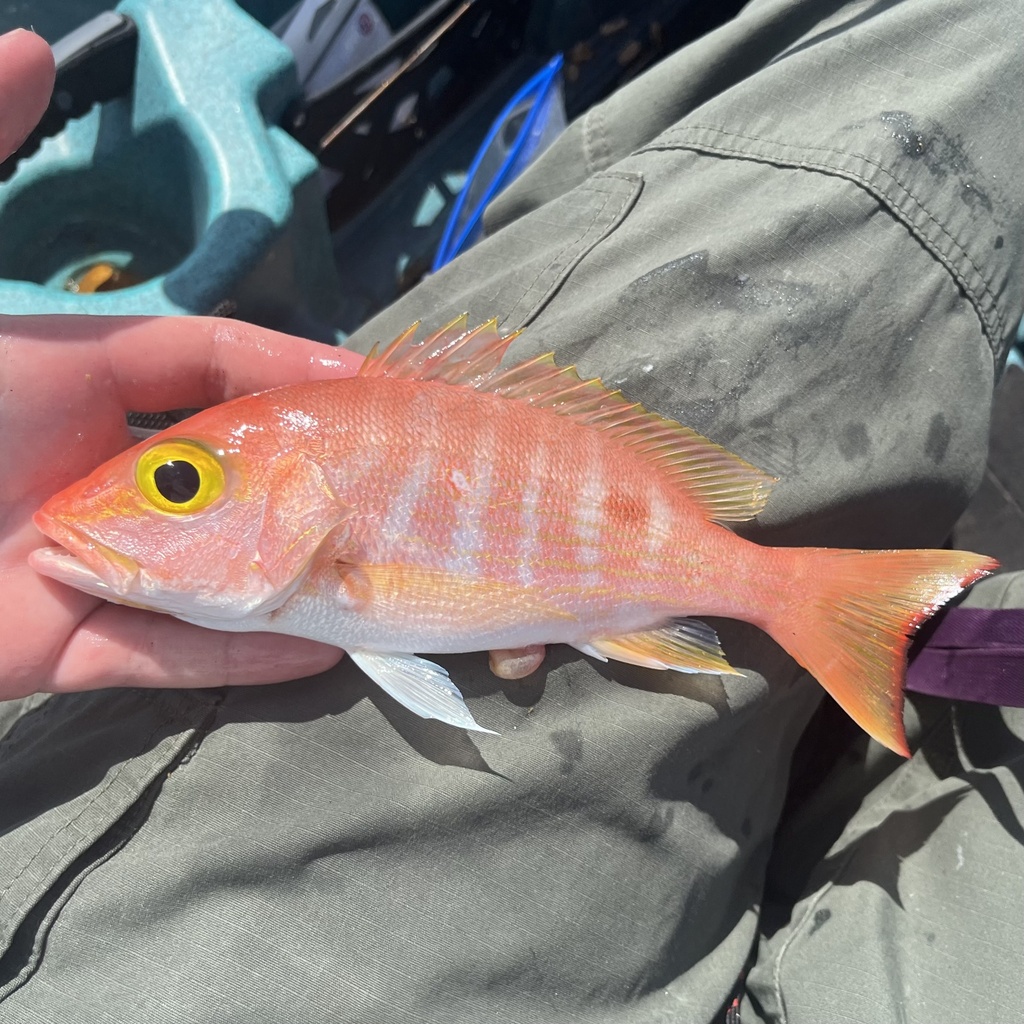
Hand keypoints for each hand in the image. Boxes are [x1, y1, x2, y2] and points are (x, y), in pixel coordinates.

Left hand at [0, 29, 543, 701]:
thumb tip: (32, 40)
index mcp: (81, 384)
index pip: (211, 365)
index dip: (289, 367)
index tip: (369, 380)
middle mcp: (100, 473)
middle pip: (230, 477)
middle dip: (312, 479)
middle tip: (401, 482)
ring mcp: (91, 566)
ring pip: (217, 577)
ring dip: (298, 580)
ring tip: (386, 577)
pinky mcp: (66, 649)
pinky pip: (170, 660)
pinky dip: (243, 662)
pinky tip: (320, 653)